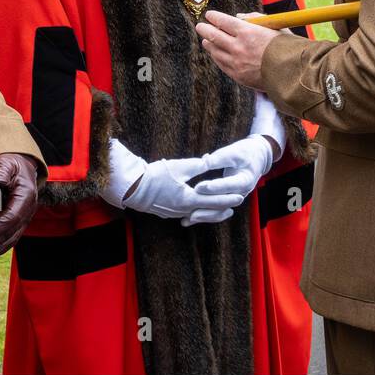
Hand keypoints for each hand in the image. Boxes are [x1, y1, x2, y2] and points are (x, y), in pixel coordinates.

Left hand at [0, 152, 40, 269]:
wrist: (20, 168)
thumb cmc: (10, 165)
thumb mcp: (7, 164)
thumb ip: (2, 171)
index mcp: (26, 198)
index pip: (12, 218)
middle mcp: (26, 213)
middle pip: (8, 237)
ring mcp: (21, 222)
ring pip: (5, 244)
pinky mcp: (14, 226)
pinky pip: (3, 243)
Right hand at [125, 155, 243, 222]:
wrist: (133, 188)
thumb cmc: (155, 175)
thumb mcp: (179, 167)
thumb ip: (197, 165)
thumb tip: (209, 160)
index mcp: (189, 199)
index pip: (214, 200)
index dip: (228, 198)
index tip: (241, 196)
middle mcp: (184, 210)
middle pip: (209, 211)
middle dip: (224, 207)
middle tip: (238, 202)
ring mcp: (176, 213)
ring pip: (200, 214)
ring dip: (213, 212)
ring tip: (224, 210)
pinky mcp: (169, 213)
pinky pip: (189, 214)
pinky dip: (199, 213)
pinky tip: (201, 210)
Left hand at [191, 135, 277, 222]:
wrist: (256, 159)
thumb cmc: (245, 153)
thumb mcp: (234, 152)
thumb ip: (219, 158)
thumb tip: (204, 161)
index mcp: (245, 180)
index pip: (228, 185)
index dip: (213, 187)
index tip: (198, 187)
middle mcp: (240, 193)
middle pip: (223, 203)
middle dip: (207, 207)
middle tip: (189, 207)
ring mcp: (234, 199)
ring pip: (219, 211)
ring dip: (204, 216)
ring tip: (188, 219)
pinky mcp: (227, 201)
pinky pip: (215, 211)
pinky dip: (203, 216)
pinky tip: (187, 220)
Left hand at [196, 11, 279, 88]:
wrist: (293, 74)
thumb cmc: (287, 47)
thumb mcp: (275, 26)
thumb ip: (255, 19)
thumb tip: (238, 17)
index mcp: (248, 32)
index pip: (223, 21)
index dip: (214, 17)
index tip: (210, 15)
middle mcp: (238, 47)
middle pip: (214, 35)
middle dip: (205, 29)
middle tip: (201, 26)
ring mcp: (236, 63)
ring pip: (215, 51)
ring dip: (209, 44)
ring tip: (206, 40)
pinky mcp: (238, 76)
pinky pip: (221, 64)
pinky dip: (216, 57)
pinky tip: (215, 54)